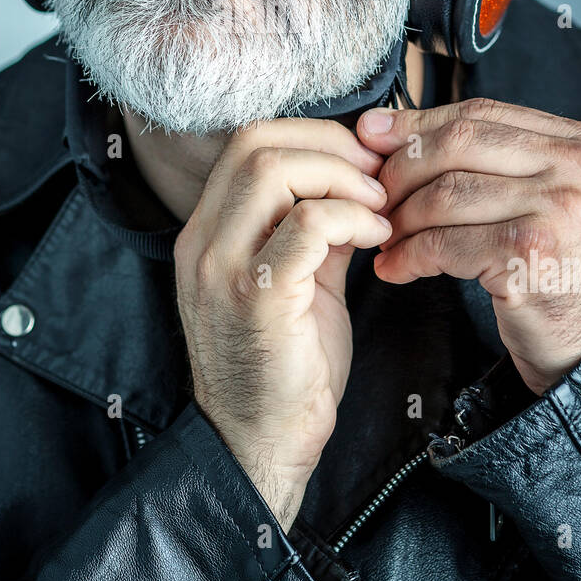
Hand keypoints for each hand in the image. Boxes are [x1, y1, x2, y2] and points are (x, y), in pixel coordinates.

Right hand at [174, 118, 390, 530]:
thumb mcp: (297, 280)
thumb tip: (357, 184)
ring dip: (341, 178)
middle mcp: (202, 242)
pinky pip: (307, 224)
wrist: (260, 444)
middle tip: (376, 175)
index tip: (360, 157)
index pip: (247, 141)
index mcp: (207, 232)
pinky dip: (352, 217)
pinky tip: (376, 238)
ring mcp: (222, 268)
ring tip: (378, 208)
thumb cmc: (283, 367)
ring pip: (273, 171)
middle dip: (330, 146)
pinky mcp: (257, 298)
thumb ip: (315, 227)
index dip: (312, 135)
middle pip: (256, 143)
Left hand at [357, 97, 580, 395]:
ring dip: (402, 218)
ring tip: (387, 238)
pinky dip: (410, 256)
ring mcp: (556, 210)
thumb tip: (391, 130)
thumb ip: (492, 160)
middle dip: (402, 168)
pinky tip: (397, 267)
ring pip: (445, 194)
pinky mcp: (530, 256)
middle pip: (458, 143)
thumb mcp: (550, 197)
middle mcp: (574, 168)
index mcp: (579, 143)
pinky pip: (445, 244)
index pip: (480, 114)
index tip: (374, 135)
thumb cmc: (568, 269)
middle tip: (375, 195)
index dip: (418, 123)